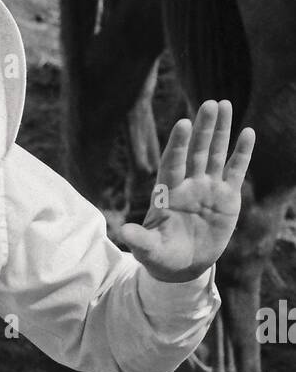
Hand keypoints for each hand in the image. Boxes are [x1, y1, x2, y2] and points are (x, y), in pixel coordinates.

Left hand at [121, 99, 254, 282]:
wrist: (182, 267)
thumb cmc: (161, 256)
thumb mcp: (149, 250)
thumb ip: (140, 239)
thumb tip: (123, 232)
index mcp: (168, 193)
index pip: (172, 163)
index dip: (177, 144)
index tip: (182, 123)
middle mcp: (188, 184)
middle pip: (196, 151)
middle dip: (203, 129)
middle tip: (209, 104)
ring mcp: (208, 188)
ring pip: (216, 154)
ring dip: (221, 131)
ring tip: (225, 104)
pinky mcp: (227, 197)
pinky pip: (235, 171)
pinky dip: (242, 153)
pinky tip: (248, 132)